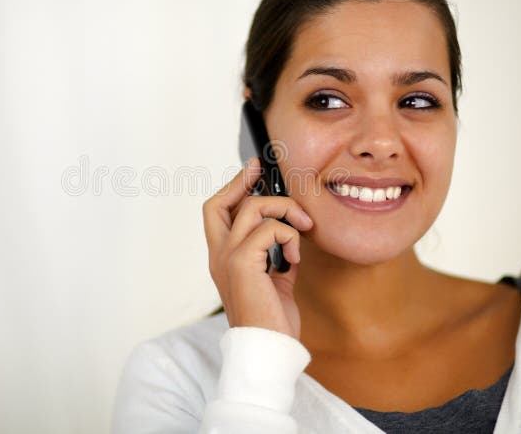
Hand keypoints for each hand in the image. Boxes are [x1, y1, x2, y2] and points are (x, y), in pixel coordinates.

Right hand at [202, 157, 313, 338]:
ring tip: (303, 226)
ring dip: (284, 210)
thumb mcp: (277, 281)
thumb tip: (291, 236)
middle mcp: (219, 256)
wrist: (269, 349)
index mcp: (223, 259)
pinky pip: (270, 229)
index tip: (252, 172)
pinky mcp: (242, 263)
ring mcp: (227, 258)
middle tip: (260, 170)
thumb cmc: (273, 321)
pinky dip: (289, 236)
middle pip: (217, 203)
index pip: (217, 214)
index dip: (232, 189)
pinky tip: (295, 256)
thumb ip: (277, 257)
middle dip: (240, 181)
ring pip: (252, 208)